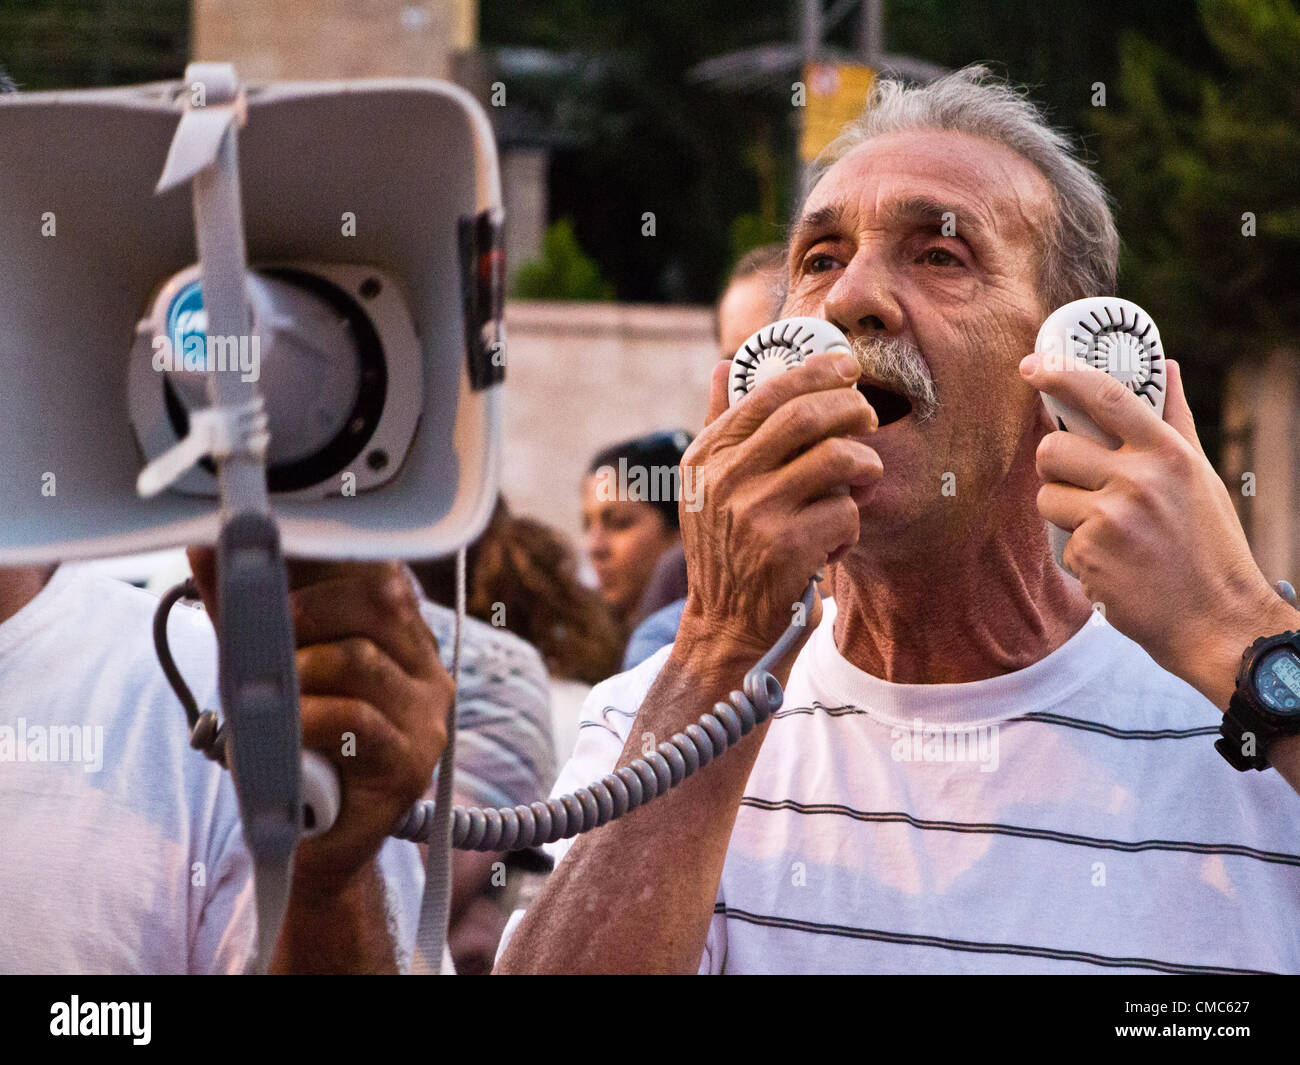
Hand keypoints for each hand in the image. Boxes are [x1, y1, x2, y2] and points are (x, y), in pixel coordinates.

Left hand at [187, 551, 450, 897]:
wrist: (317, 844)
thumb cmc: (298, 750)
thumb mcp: (271, 672)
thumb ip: (247, 613)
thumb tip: (206, 544)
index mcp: (405, 643)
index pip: (384, 575)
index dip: (334, 559)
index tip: (279, 561)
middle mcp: (427, 673)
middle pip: (380, 601)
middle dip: (308, 607)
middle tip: (262, 629)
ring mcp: (426, 718)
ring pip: (360, 658)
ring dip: (298, 667)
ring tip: (268, 691)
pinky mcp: (410, 763)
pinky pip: (355, 719)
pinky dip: (307, 716)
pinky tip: (284, 728)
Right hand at [677, 352, 880, 661]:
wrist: (726, 627)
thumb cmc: (728, 549)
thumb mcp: (707, 486)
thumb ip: (719, 425)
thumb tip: (724, 365)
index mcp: (707, 456)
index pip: (766, 392)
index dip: (816, 371)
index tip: (848, 366)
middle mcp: (724, 479)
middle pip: (807, 415)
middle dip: (851, 409)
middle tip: (868, 419)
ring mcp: (754, 513)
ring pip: (837, 459)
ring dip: (862, 468)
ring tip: (857, 485)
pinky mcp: (786, 548)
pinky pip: (846, 511)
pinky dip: (851, 526)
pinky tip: (835, 541)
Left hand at [1021, 354, 1295, 705]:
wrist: (1216, 619)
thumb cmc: (1208, 544)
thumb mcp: (1199, 476)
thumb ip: (1174, 420)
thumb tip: (1166, 366)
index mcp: (1167, 452)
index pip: (1105, 396)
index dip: (1062, 374)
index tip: (1032, 366)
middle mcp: (1139, 478)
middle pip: (1052, 449)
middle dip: (1054, 468)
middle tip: (1080, 485)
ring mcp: (1112, 516)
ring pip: (1046, 497)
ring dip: (1064, 514)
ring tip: (1108, 532)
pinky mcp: (1090, 553)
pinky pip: (1059, 540)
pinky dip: (1080, 553)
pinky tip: (1116, 564)